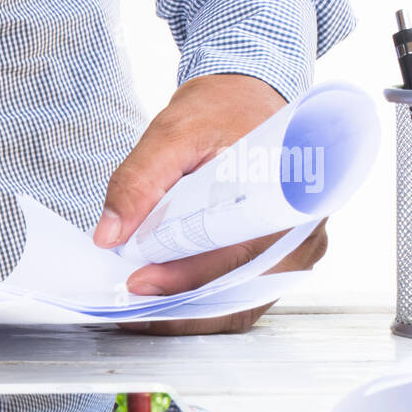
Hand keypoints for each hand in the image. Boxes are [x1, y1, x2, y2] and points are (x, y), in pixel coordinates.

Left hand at [94, 74, 327, 333]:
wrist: (244, 100)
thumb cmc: (220, 111)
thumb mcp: (172, 134)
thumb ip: (138, 181)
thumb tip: (110, 235)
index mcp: (287, 194)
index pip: (236, 256)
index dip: (184, 279)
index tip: (138, 283)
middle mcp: (301, 229)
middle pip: (241, 292)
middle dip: (180, 306)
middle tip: (129, 306)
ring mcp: (294, 250)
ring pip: (241, 302)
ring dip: (189, 311)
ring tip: (140, 307)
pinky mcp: (277, 259)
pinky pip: (242, 294)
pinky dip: (202, 302)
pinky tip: (165, 299)